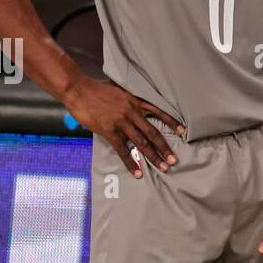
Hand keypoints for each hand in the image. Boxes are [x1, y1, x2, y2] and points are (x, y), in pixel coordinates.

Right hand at [66, 77, 184, 176]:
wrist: (79, 90)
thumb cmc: (96, 88)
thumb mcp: (118, 89)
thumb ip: (129, 98)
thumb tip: (134, 103)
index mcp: (135, 102)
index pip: (159, 112)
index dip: (172, 123)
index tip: (183, 132)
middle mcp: (132, 113)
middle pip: (153, 133)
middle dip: (165, 148)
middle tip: (174, 160)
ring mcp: (121, 123)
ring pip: (142, 143)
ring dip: (154, 157)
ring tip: (164, 167)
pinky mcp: (110, 132)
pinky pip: (123, 151)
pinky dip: (131, 163)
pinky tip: (137, 173)